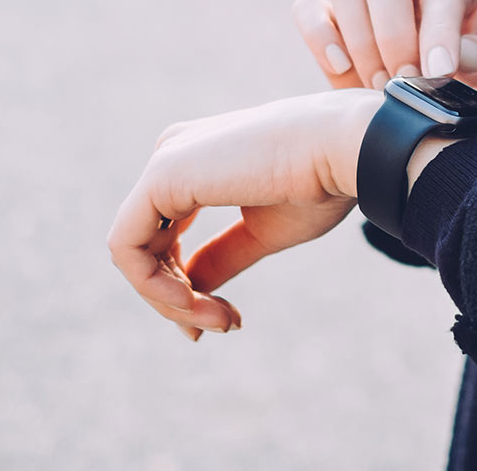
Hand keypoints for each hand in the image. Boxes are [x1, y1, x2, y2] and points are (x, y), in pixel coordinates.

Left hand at [106, 89, 381, 343]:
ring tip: (218, 321)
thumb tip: (190, 291)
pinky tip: (194, 302)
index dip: (183, 288)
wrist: (349, 149)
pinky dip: (153, 287)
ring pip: (132, 254)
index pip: (164, 235)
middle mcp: (174, 154)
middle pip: (145, 248)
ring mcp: (165, 161)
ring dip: (169, 301)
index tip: (228, 321)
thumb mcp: (263, 233)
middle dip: (177, 301)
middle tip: (224, 326)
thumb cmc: (322, 183)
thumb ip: (220, 257)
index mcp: (197, 161)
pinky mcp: (161, 176)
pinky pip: (127, 247)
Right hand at [292, 0, 476, 106]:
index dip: (439, 30)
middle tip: (404, 79)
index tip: (438, 71)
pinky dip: (319, 35)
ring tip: (380, 88)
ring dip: (361, 43)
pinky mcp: (331, 17)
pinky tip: (341, 67)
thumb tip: (458, 55)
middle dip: (393, 32)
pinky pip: (308, 7)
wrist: (438, 103)